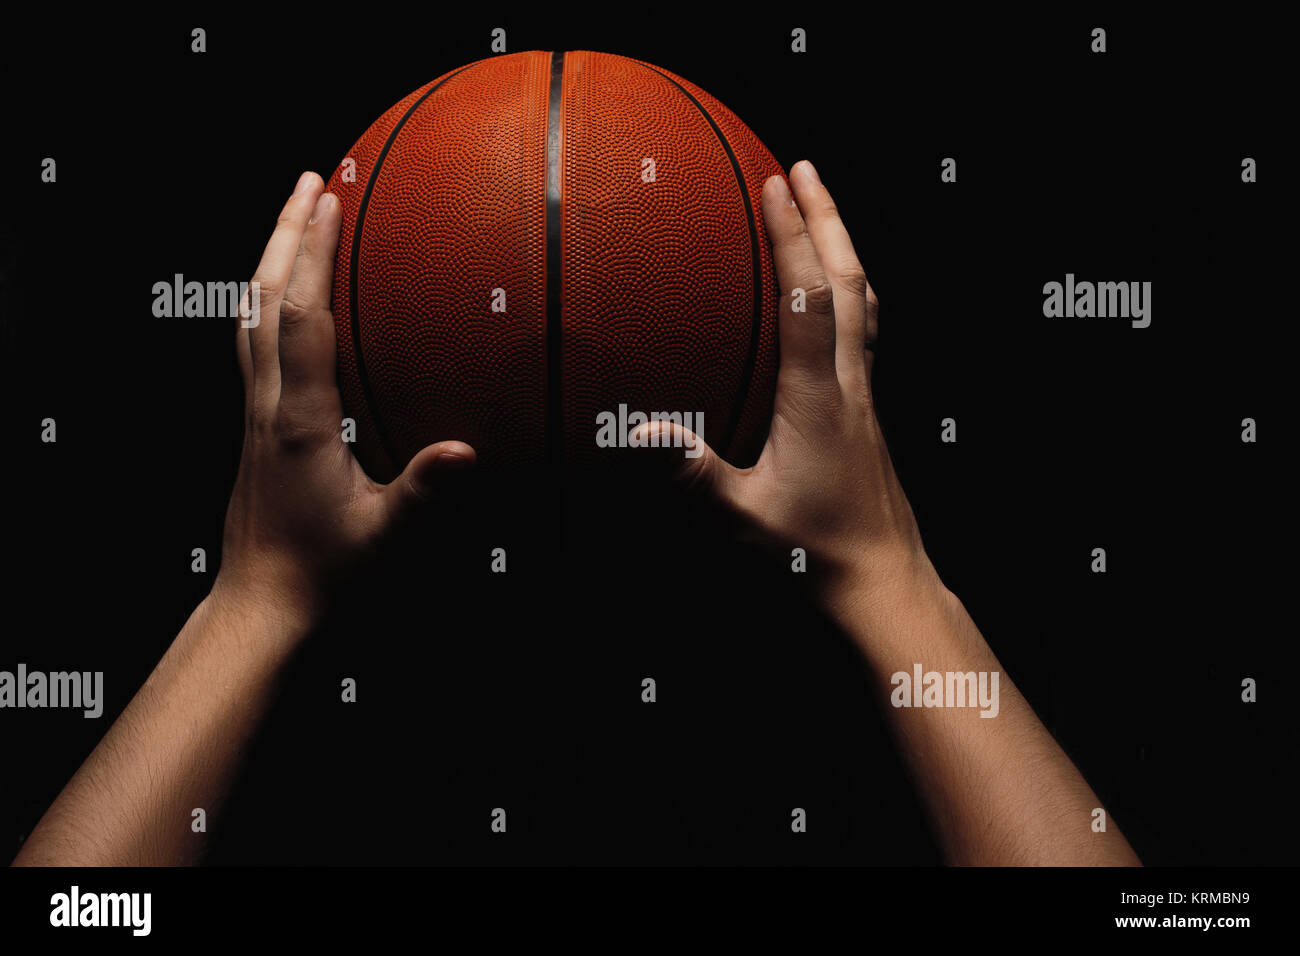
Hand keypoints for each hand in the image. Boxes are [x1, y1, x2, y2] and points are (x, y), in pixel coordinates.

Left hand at [213, 171, 474, 628]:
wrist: (263, 612)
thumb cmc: (323, 578)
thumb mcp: (385, 540)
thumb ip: (423, 496)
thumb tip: (465, 452)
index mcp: (297, 421)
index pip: (298, 318)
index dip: (310, 252)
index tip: (328, 198)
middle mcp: (267, 407)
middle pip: (260, 299)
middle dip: (283, 232)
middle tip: (309, 180)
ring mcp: (255, 416)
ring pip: (248, 318)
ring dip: (269, 259)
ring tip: (293, 218)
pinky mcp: (258, 430)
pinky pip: (255, 346)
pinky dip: (269, 302)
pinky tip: (290, 300)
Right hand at [640, 160, 936, 608]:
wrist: (884, 583)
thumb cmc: (816, 554)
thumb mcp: (746, 519)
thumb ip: (696, 475)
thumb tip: (640, 434)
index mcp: (819, 399)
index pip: (809, 299)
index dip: (794, 238)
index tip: (777, 185)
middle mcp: (849, 386)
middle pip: (849, 282)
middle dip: (827, 218)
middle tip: (805, 168)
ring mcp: (864, 397)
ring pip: (864, 302)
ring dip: (843, 246)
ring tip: (823, 206)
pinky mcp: (866, 412)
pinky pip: (863, 331)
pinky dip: (848, 289)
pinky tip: (835, 291)